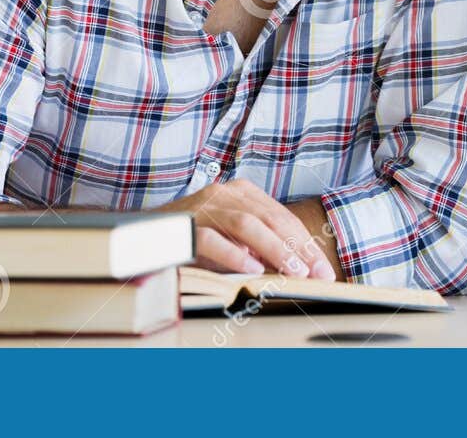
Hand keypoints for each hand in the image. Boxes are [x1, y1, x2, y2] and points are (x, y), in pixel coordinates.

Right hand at [162, 178, 335, 279]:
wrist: (141, 235)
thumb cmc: (194, 240)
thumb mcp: (232, 238)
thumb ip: (260, 245)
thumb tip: (300, 268)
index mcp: (242, 193)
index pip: (282, 218)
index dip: (306, 244)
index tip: (324, 271)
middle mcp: (225, 194)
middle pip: (270, 219)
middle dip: (298, 248)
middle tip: (317, 274)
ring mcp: (203, 207)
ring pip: (246, 225)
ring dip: (274, 248)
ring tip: (293, 271)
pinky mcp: (183, 227)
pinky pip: (211, 239)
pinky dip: (233, 254)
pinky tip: (251, 268)